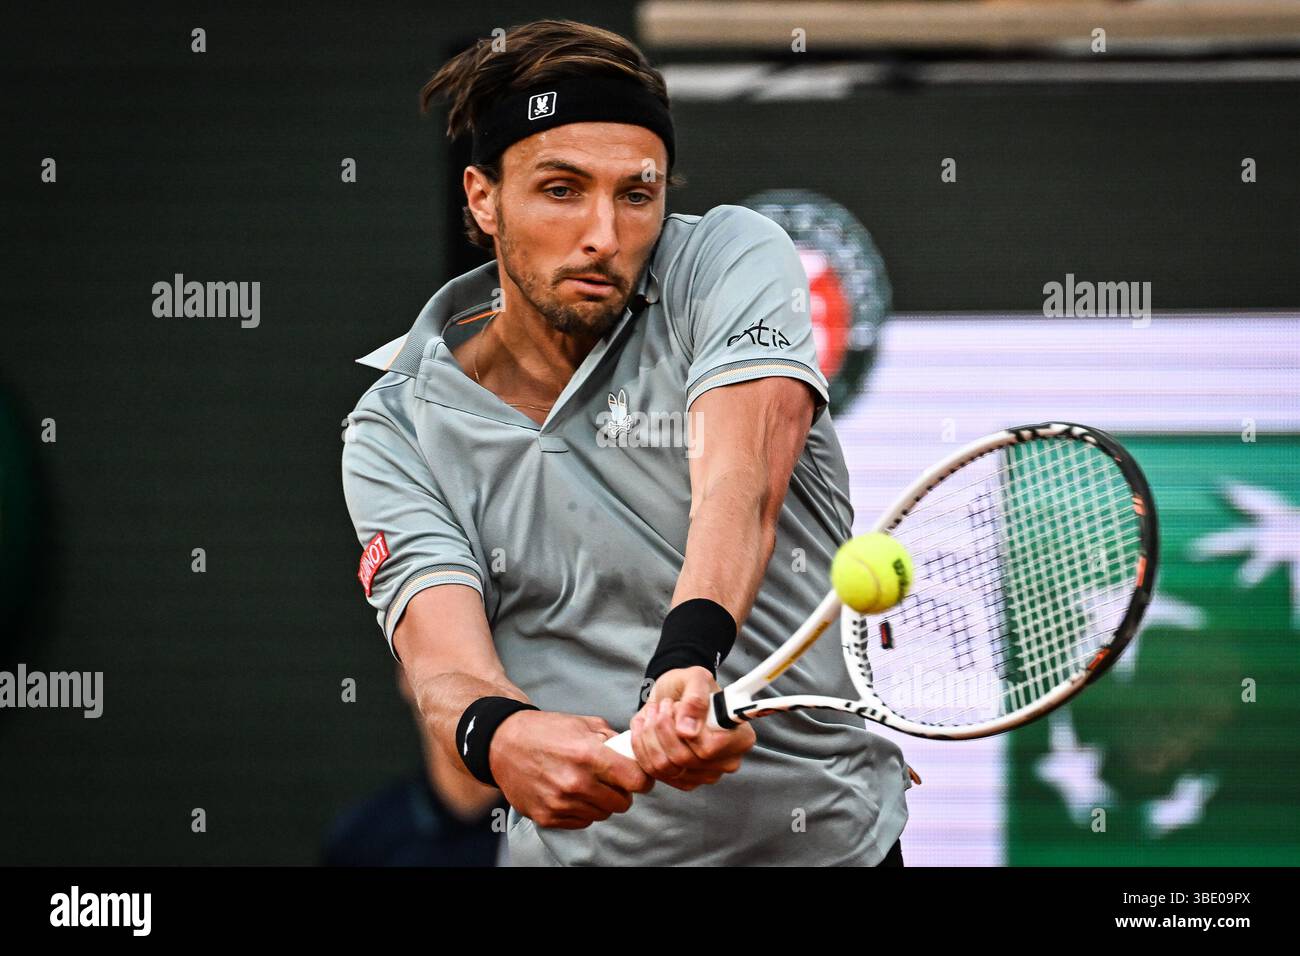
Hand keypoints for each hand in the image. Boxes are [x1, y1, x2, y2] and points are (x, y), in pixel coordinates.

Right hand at [488, 710, 652, 828]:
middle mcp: (575, 782)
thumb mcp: (583, 723)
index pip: (636, 780)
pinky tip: (572, 794)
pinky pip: (582, 822)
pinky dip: (583, 811)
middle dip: (622, 792)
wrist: (502, 744)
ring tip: (589, 785)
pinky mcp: (547, 817)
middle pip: (622, 803)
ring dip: (602, 802)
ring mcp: (560, 803)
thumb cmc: (545, 731)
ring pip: (603, 814)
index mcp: (588, 755)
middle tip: (613, 781)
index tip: (639, 777)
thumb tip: (633, 753)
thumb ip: (611, 740)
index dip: (642, 779)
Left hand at [631, 666, 755, 790]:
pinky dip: (642, 747)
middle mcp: (727, 762)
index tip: (677, 705)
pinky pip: (653, 772)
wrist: (675, 696)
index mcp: (740, 738)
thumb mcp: (695, 678)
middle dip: (662, 728)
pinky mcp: (684, 782)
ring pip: (664, 767)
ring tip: (653, 714)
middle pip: (683, 760)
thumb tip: (687, 730)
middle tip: (662, 705)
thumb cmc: (690, 686)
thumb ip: (695, 699)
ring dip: (649, 736)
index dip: (687, 729)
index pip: (709, 748)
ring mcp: (705, 776)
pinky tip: (646, 728)